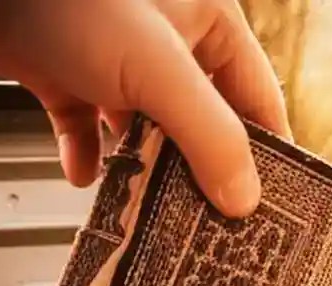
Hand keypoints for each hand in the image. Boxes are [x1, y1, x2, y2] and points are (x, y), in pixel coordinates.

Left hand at [0, 0, 289, 217]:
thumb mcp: (157, 69)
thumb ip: (208, 135)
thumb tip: (244, 200)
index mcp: (207, 17)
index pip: (256, 94)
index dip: (264, 149)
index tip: (268, 202)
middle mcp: (165, 35)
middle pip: (200, 117)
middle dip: (199, 167)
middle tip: (207, 218)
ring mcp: (111, 53)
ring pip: (144, 124)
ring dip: (143, 165)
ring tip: (148, 204)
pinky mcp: (63, 67)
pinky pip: (86, 123)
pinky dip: (88, 152)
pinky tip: (87, 174)